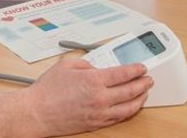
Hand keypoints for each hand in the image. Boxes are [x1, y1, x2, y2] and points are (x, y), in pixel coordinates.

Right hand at [23, 59, 151, 135]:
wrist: (38, 112)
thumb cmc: (48, 90)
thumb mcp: (66, 65)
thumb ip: (86, 62)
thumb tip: (96, 67)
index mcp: (94, 80)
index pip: (124, 74)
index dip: (136, 69)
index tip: (142, 67)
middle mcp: (100, 98)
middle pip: (131, 90)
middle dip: (143, 83)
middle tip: (148, 79)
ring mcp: (99, 113)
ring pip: (129, 107)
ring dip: (140, 99)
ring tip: (145, 93)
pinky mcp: (96, 123)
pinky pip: (119, 118)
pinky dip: (128, 111)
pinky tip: (130, 107)